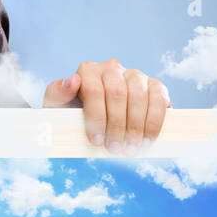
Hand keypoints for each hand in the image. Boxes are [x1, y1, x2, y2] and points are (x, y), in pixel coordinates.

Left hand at [42, 58, 170, 150]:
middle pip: (117, 93)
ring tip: (130, 148)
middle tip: (113, 148)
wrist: (93, 120)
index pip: (94, 90)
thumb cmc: (71, 114)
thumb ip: (57, 94)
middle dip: (116, 125)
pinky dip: (154, 121)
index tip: (96, 141)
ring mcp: (135, 75)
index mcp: (88, 70)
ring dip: (136, 126)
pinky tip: (147, 139)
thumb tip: (72, 80)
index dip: (96, 117)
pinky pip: (160, 99)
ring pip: (139, 96)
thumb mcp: (56, 107)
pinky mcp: (155, 86)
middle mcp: (112, 68)